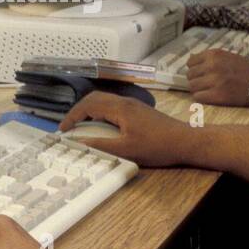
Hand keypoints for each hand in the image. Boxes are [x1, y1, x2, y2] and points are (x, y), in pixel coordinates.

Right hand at [57, 93, 193, 165]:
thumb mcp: (127, 150)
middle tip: (69, 126)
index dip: (72, 116)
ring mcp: (133, 105)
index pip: (88, 105)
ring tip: (81, 127)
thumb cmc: (158, 146)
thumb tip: (79, 144)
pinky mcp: (139, 111)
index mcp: (120, 109)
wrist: (186, 141)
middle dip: (78, 111)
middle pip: (95, 98)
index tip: (62, 129)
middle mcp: (125, 102)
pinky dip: (101, 113)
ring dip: (90, 111)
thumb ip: (101, 146)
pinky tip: (101, 127)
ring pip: (104, 101)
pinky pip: (113, 106)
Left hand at [184, 49, 248, 107]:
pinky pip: (198, 97)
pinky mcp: (217, 96)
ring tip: (210, 91)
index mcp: (214, 54)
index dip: (195, 69)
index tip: (201, 74)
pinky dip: (203, 98)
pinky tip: (213, 97)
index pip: (190, 62)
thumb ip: (211, 59)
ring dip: (199, 90)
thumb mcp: (229, 57)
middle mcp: (212, 66)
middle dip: (197, 80)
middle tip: (207, 85)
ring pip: (192, 87)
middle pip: (190, 75)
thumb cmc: (248, 70)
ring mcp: (214, 81)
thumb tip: (190, 59)